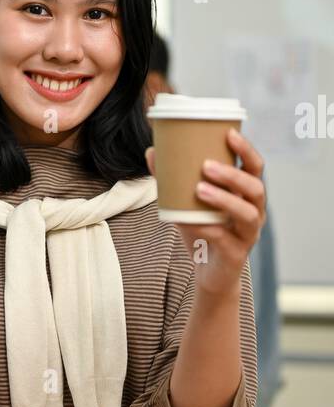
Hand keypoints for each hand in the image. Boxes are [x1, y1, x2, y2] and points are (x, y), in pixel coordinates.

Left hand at [145, 129, 266, 296]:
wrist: (209, 273)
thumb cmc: (202, 231)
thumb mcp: (187, 203)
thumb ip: (173, 180)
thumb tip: (151, 151)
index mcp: (247, 194)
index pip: (255, 167)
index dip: (246, 150)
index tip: (229, 133)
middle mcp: (254, 211)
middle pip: (256, 187)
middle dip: (232, 175)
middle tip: (205, 165)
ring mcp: (249, 234)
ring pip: (247, 213)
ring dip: (224, 199)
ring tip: (199, 189)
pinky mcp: (238, 254)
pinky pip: (226, 239)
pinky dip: (207, 229)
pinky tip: (190, 222)